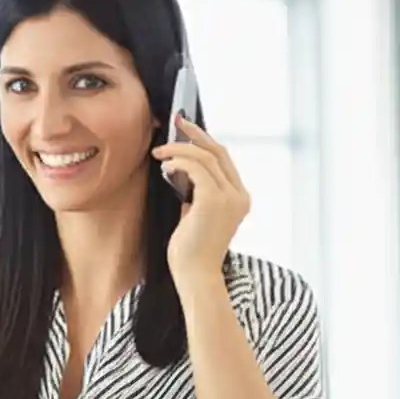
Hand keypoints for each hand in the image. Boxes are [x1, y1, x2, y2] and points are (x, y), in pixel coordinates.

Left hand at [151, 114, 250, 290]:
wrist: (195, 275)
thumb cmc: (192, 251)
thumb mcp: (197, 216)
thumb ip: (196, 195)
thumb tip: (182, 174)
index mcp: (239, 199)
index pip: (224, 160)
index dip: (206, 141)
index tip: (186, 130)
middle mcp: (239, 196)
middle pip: (219, 151)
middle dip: (196, 134)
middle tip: (176, 123)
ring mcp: (229, 198)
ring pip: (206, 157)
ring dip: (180, 149)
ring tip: (160, 153)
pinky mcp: (213, 201)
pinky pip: (196, 169)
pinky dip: (179, 162)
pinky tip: (166, 166)